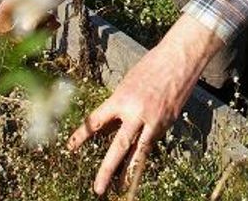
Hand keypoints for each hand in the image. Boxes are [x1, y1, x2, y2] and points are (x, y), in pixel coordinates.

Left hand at [68, 14, 223, 195]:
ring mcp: (153, 120)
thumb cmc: (149, 66)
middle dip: (107, 169)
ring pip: (139, 152)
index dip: (81, 136)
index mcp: (121, 99)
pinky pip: (151, 143)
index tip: (69, 147)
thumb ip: (117, 107)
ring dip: (128, 173)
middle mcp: (136, 112)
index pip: (96, 122)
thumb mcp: (126, 84)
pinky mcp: (167, 123)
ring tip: (118, 189)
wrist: (178, 59)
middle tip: (98, 189)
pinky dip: (143, 156)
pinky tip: (137, 170)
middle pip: (119, 146)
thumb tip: (106, 128)